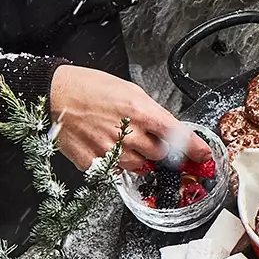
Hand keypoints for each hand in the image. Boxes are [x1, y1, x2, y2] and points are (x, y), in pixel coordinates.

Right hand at [49, 65, 211, 171]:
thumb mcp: (130, 91)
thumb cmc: (89, 87)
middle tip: (144, 137)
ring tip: (122, 139)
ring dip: (138, 157)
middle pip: (160, 154)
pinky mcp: (92, 162)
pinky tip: (106, 146)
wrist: (54, 93)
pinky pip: (115, 171)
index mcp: (140, 111)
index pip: (177, 134)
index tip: (203, 155)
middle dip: (158, 148)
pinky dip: (115, 162)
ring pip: (140, 166)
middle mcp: (127, 133)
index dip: (194, 147)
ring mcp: (110, 150)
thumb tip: (168, 130)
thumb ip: (151, 113)